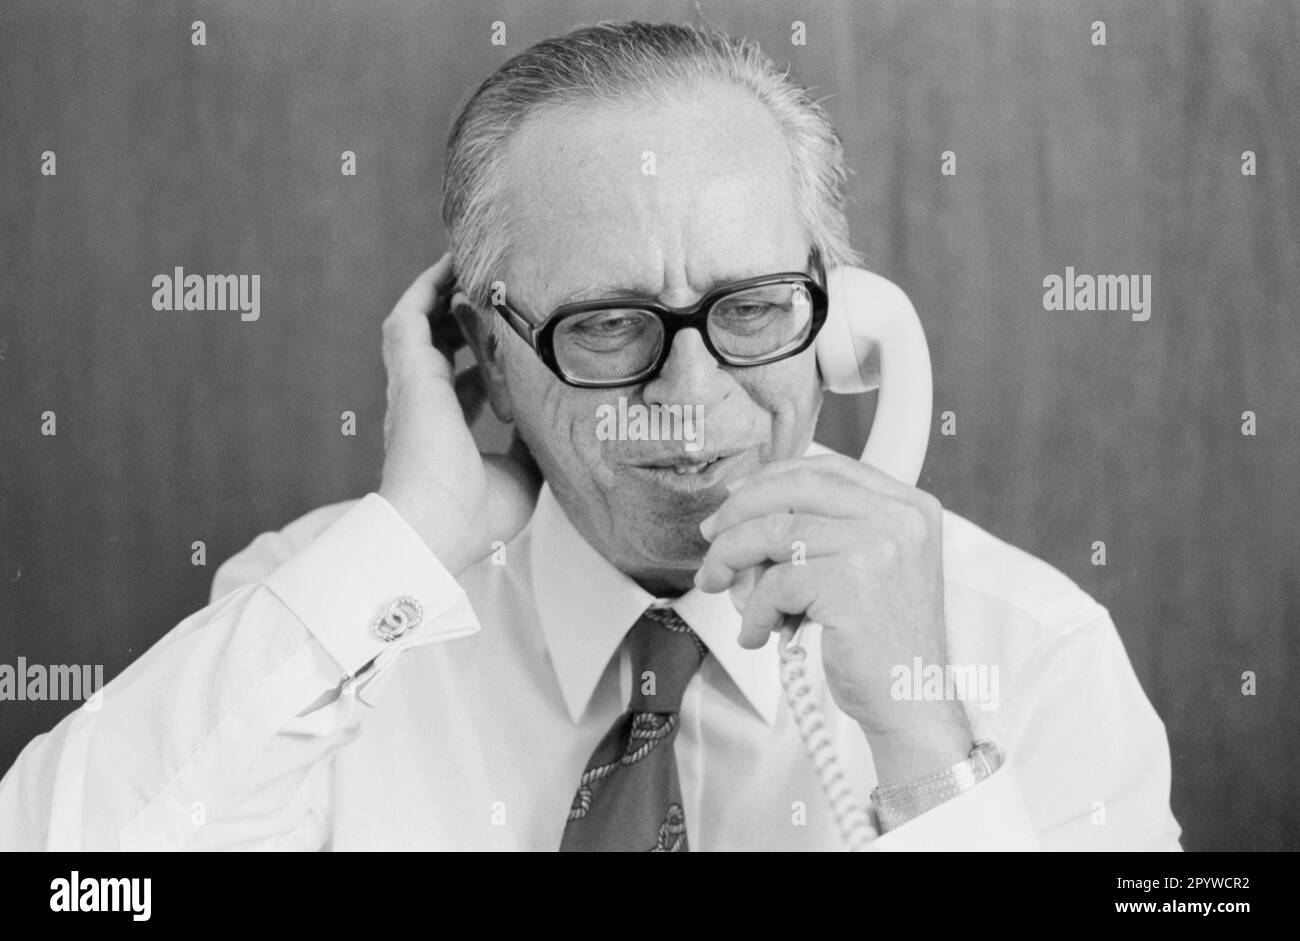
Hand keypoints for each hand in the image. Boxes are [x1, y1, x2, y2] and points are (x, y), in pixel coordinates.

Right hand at [378, 253, 540, 575]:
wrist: (434, 524)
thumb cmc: (473, 516)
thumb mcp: (520, 478)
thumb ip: (533, 445)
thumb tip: (552, 422)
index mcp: (447, 431)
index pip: (461, 387)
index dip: (481, 367)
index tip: (506, 351)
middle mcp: (425, 404)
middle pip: (441, 347)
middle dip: (462, 320)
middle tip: (491, 293)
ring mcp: (413, 385)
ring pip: (423, 323)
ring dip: (445, 294)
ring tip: (474, 266)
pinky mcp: (409, 370)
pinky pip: (412, 313)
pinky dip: (428, 286)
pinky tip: (452, 263)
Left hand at [693, 453, 973, 785]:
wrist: (913, 703)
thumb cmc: (882, 643)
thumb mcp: (870, 567)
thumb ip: (828, 530)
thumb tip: (743, 506)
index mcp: (908, 506)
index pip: (828, 469)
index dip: (773, 479)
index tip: (734, 498)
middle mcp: (899, 518)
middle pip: (797, 489)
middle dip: (741, 511)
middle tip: (710, 537)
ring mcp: (878, 547)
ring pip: (776, 533)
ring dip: (733, 559)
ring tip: (718, 586)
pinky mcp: (851, 584)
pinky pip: (776, 583)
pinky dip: (755, 610)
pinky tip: (757, 634)